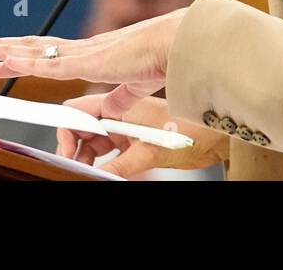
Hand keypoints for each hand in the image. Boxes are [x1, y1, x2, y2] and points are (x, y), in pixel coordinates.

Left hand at [0, 7, 187, 118]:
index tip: (5, 56)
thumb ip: (118, 96)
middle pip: (34, 46)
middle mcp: (82, 49)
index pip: (51, 53)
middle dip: (4, 45)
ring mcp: (81, 52)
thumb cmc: (161, 59)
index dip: (26, 54)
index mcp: (93, 54)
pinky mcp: (85, 60)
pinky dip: (24, 62)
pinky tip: (5, 60)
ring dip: (3, 48)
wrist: (174, 46)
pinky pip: (47, 63)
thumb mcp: (133, 86)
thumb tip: (108, 107)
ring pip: (33, 50)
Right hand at [56, 94, 229, 177]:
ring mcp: (128, 130)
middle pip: (83, 129)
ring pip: (94, 143)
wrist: (219, 139)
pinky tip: (101, 172)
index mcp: (121, 107)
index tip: (62, 149)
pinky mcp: (136, 143)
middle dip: (74, 147)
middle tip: (73, 166)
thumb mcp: (151, 152)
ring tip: (86, 171)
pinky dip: (101, 163)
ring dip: (87, 158)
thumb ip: (120, 165)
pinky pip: (109, 153)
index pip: (80, 112)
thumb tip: (96, 175)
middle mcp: (121, 116)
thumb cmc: (194, 132)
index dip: (66, 129)